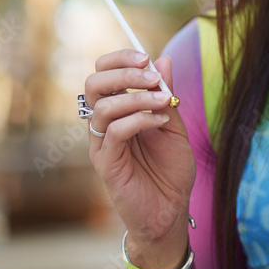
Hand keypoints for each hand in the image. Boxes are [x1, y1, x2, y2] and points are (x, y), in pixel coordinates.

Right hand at [85, 50, 195, 268]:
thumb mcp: (174, 125)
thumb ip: (165, 94)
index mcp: (118, 110)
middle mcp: (105, 124)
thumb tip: (163, 59)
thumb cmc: (170, 169)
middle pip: (94, 84)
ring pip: (102, 107)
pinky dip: (138, 119)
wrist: (170, 210)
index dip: (120, 60)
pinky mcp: (106, 163)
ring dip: (136, 98)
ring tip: (163, 101)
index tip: (146, 58)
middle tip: (151, 77)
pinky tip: (160, 122)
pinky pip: (114, 132)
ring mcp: (102, 143)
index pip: (103, 73)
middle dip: (123, 74)